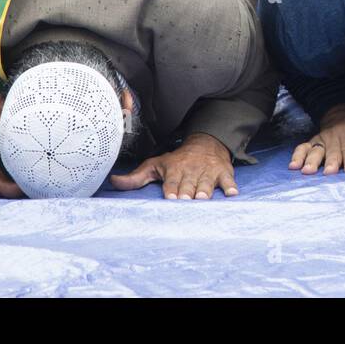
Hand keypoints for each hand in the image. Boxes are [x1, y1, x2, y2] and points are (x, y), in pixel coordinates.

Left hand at [110, 132, 237, 198]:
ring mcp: (208, 172)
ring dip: (205, 190)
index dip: (171, 190)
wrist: (206, 143)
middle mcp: (191, 170)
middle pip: (189, 184)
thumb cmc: (178, 160)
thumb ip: (135, 177)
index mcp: (174, 169)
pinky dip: (230, 186)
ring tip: (203, 198)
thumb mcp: (155, 165)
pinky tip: (232, 193)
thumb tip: (112, 181)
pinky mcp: (224, 172)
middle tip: (187, 200)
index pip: (172, 182)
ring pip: (207, 183)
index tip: (171, 198)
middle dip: (187, 192)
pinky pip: (228, 180)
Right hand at [290, 104, 344, 174]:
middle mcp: (333, 136)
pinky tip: (293, 166)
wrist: (339, 113)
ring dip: (310, 161)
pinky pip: (302, 148)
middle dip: (330, 162)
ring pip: (315, 150)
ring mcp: (320, 139)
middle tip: (329, 173)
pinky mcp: (312, 143)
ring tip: (306, 171)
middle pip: (332, 152)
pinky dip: (296, 156)